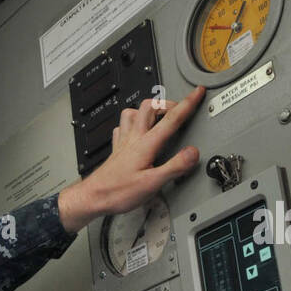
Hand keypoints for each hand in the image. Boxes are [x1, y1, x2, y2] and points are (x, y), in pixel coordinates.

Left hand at [59, 85, 204, 229]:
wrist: (92, 197)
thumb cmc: (117, 192)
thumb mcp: (152, 184)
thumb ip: (174, 167)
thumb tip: (193, 152)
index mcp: (146, 144)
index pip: (171, 119)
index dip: (188, 103)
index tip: (198, 92)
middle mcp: (133, 138)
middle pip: (149, 107)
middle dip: (167, 103)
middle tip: (179, 107)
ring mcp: (123, 142)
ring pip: (132, 112)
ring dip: (147, 109)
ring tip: (158, 113)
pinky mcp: (116, 149)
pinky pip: (121, 127)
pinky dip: (130, 123)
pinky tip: (134, 128)